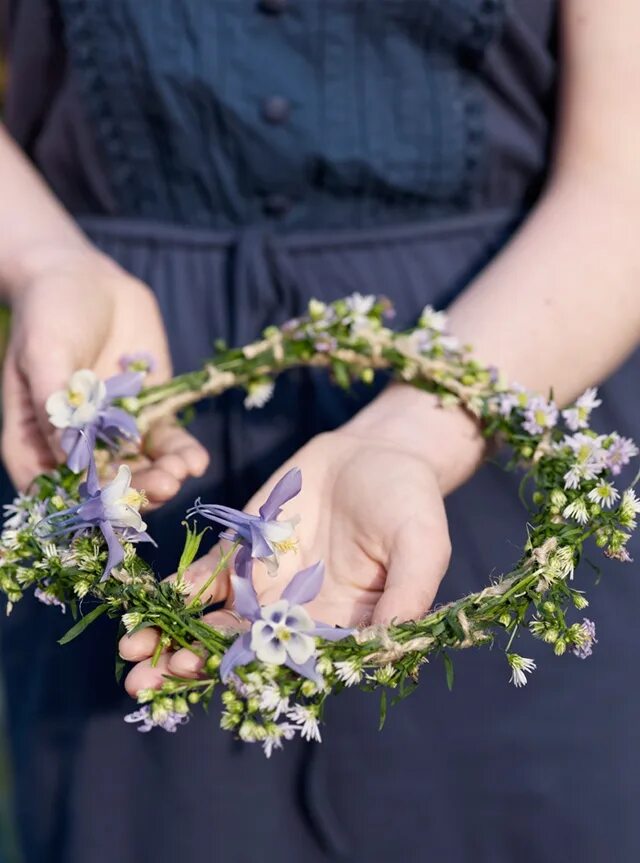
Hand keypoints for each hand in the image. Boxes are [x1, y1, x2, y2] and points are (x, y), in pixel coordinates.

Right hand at [1, 247, 207, 499]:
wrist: (86, 279)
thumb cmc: (49, 313)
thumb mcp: (44, 354)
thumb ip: (55, 405)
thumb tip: (70, 457)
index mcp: (35, 440)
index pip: (56, 489)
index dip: (83, 504)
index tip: (111, 505)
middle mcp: (76, 446)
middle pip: (105, 487)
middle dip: (135, 492)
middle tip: (161, 488)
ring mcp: (115, 433)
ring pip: (140, 470)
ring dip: (163, 477)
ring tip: (182, 473)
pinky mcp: (149, 415)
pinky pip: (166, 444)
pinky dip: (182, 454)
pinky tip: (197, 461)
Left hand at [120, 386, 485, 694]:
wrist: (378, 449)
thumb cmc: (411, 500)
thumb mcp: (422, 545)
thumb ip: (407, 594)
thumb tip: (389, 648)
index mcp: (341, 626)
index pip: (289, 665)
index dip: (249, 678)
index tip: (210, 686)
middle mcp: (298, 613)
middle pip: (242, 651)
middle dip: (194, 667)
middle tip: (146, 683)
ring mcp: (269, 582)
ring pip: (216, 619)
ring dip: (173, 638)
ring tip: (133, 652)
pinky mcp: (249, 547)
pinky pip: (211, 575)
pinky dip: (181, 590)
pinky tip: (154, 601)